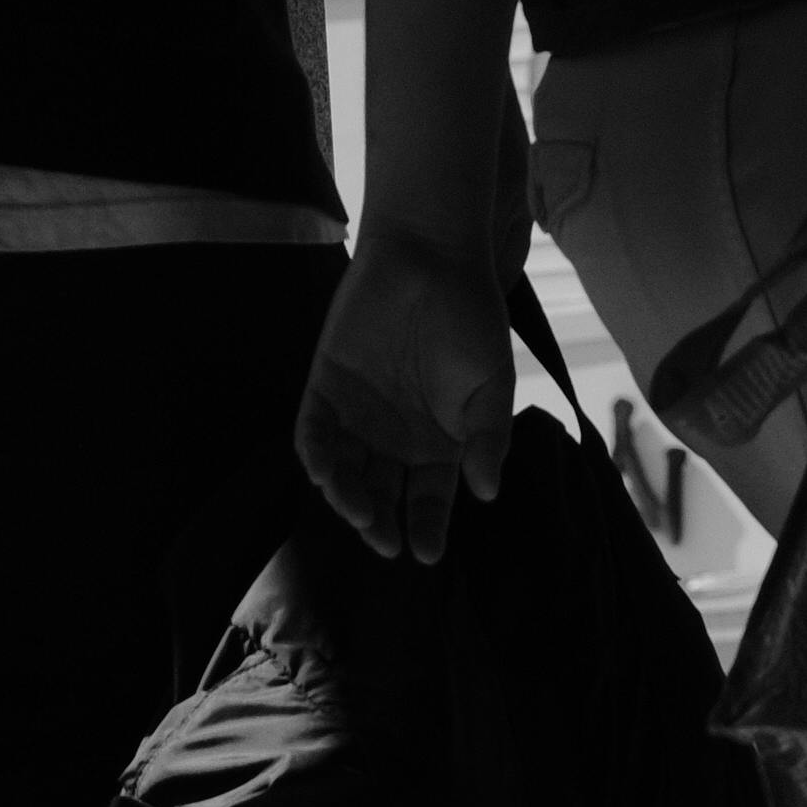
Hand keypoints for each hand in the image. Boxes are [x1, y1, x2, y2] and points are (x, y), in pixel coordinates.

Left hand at [296, 225, 513, 564]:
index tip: (427, 552)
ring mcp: (357, 417)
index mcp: (436, 445)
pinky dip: (317, 457)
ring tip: (359, 514)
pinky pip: (313, 435)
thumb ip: (489, 438)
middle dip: (380, 525)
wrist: (429, 253)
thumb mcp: (493, 384)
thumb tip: (488, 492)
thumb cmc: (469, 316)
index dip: (426, 528)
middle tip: (384, 542)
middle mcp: (393, 439)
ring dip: (347, 499)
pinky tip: (326, 476)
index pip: (427, 501)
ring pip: (345, 474)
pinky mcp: (325, 389)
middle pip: (381, 497)